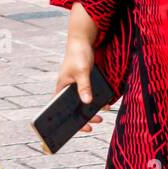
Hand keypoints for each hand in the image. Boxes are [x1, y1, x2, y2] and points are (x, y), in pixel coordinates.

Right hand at [54, 22, 107, 136]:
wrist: (84, 40)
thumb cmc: (77, 54)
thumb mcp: (81, 71)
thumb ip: (84, 87)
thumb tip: (87, 102)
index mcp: (61, 88)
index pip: (61, 110)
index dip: (70, 121)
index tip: (83, 128)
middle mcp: (68, 89)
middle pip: (74, 108)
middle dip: (85, 116)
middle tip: (97, 121)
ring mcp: (77, 86)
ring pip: (83, 102)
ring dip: (93, 108)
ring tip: (102, 113)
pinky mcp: (85, 81)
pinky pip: (91, 94)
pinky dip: (98, 99)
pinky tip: (106, 102)